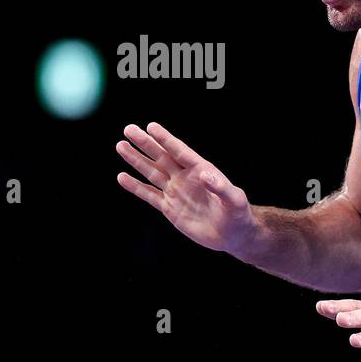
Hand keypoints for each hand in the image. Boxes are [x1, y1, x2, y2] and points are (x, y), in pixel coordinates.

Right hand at [115, 122, 258, 254]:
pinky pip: (149, 195)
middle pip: (162, 157)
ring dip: (136, 160)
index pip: (180, 152)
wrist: (233, 235)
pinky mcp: (169, 208)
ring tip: (120, 145)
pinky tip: (122, 177)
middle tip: (129, 129)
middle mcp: (186, 178)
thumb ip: (221, 188)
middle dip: (146, 144)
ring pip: (152, 172)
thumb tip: (206, 174)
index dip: (166, 140)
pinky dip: (135, 187)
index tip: (151, 126)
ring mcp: (176, 192)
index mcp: (202, 171)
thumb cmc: (239, 215)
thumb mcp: (235, 200)